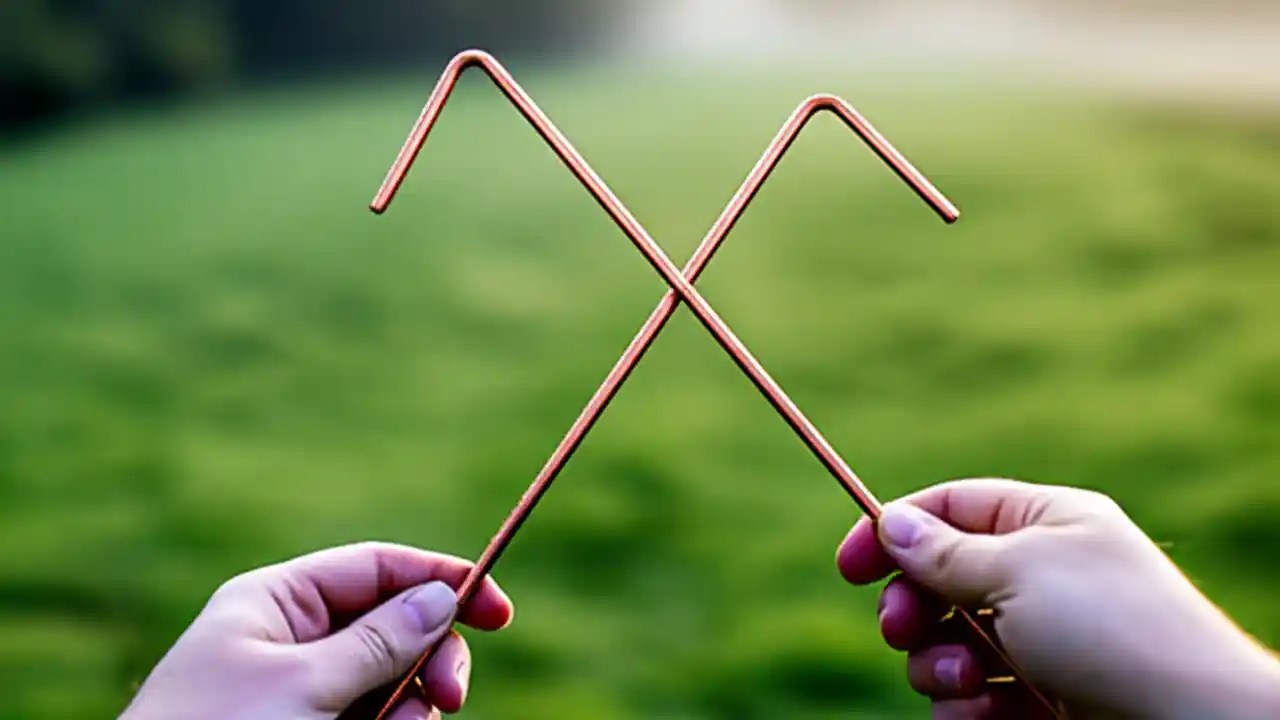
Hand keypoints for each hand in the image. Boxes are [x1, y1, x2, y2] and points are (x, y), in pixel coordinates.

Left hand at [122, 542, 513, 719]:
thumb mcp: (301, 686)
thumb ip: (379, 640)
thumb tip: (443, 594)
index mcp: (276, 604)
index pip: (377, 569)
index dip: (441, 580)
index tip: (499, 611)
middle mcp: (291, 643)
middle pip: (394, 626)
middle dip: (431, 656)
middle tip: (449, 696)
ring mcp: (301, 696)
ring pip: (390, 683)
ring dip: (411, 706)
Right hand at [837, 479, 1279, 719]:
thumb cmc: (1114, 630)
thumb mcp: (1020, 572)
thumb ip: (945, 553)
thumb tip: (891, 521)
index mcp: (1046, 524)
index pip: (950, 510)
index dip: (893, 531)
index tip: (847, 568)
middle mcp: (1040, 579)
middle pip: (937, 583)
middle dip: (911, 610)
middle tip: (902, 629)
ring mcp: (1041, 643)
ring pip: (947, 647)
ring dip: (936, 666)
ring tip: (965, 681)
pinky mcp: (1041, 702)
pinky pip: (971, 699)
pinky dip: (962, 709)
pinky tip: (980, 713)